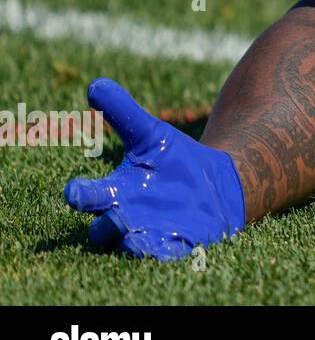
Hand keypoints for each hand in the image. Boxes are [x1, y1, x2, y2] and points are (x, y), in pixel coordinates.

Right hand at [64, 78, 245, 260]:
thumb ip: (123, 111)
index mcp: (113, 192)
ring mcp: (151, 233)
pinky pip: (166, 255)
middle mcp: (126, 218)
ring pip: (131, 248)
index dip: (79, 194)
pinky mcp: (178, 244)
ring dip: (133, 242)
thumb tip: (95, 84)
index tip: (74, 189)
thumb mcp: (150, 132)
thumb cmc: (172, 158)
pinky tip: (175, 243)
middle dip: (105, 222)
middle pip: (103, 229)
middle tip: (113, 213)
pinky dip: (166, 252)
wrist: (214, 182)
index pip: (87, 198)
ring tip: (137, 234)